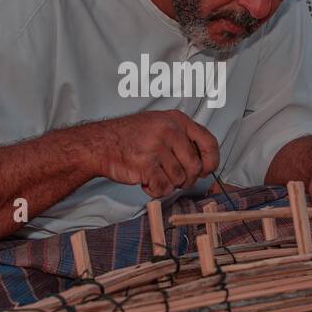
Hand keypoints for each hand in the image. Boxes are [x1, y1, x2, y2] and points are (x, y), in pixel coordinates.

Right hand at [92, 111, 220, 197]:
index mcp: (177, 120)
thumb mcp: (160, 124)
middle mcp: (169, 131)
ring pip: (179, 179)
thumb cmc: (130, 137)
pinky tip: (146, 182)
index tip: (205, 170)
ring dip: (168, 184)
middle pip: (194, 166)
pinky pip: (163, 188)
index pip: (208, 142)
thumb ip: (182, 139)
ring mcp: (157, 147)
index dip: (210, 161)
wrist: (100, 144)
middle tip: (172, 178)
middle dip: (186, 179)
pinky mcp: (146, 165)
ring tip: (153, 175)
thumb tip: (204, 164)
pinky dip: (156, 191)